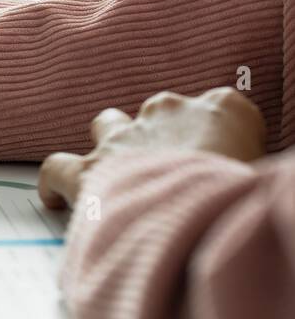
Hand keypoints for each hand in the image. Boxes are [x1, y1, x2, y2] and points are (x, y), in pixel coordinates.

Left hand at [38, 87, 266, 208]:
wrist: (202, 210)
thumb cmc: (241, 193)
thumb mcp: (263, 164)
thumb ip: (245, 159)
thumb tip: (233, 177)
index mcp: (222, 108)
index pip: (221, 109)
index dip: (215, 137)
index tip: (217, 159)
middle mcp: (167, 111)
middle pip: (158, 114)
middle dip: (160, 137)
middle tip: (168, 172)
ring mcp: (125, 136)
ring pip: (107, 124)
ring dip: (110, 144)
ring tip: (116, 171)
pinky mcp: (90, 168)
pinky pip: (58, 167)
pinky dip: (55, 182)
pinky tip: (56, 198)